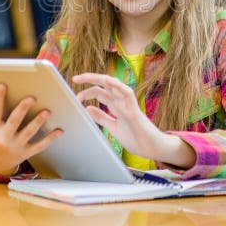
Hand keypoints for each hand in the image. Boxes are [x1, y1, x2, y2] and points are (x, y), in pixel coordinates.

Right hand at [0, 83, 62, 175]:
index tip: (3, 85)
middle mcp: (3, 138)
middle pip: (14, 121)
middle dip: (23, 109)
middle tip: (32, 97)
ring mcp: (16, 146)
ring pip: (28, 133)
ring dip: (38, 122)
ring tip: (47, 111)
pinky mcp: (26, 152)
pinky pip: (40, 145)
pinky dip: (50, 138)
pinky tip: (59, 130)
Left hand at [73, 73, 194, 168]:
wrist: (151, 148)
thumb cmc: (135, 138)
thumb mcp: (113, 127)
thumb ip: (102, 118)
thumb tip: (88, 108)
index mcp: (116, 105)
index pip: (100, 92)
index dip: (87, 92)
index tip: (76, 96)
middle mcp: (121, 101)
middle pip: (104, 85)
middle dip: (89, 80)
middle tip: (75, 79)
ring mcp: (127, 104)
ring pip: (113, 84)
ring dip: (99, 79)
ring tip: (84, 77)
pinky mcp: (134, 110)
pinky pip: (127, 93)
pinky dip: (117, 86)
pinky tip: (107, 81)